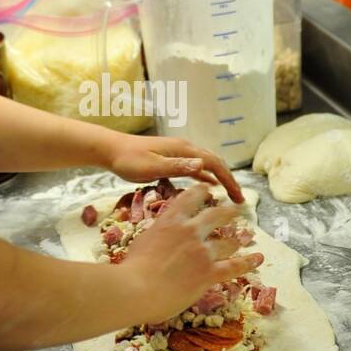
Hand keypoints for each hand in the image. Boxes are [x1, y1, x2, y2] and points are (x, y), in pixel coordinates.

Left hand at [103, 131, 243, 202]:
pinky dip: (206, 177)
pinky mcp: (171, 159)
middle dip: (229, 181)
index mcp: (184, 150)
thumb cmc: (128, 160)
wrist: (110, 150)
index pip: (214, 164)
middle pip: (215, 163)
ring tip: (230, 196)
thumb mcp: (152, 167)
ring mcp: (178, 153)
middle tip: (240, 201)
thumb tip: (203, 166)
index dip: (229, 180)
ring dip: (220, 179)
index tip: (238, 198)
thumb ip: (177, 167)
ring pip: (206, 165)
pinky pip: (195, 168)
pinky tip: (210, 187)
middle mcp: (185, 149)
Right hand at [122, 183, 262, 324]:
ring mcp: (202, 251)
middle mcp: (191, 230)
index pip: (191, 197)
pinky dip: (249, 262)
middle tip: (235, 210)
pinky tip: (259, 258)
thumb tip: (164, 235)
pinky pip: (234, 266)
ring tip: (244, 237)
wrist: (136, 288)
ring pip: (228, 242)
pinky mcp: (209, 273)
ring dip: (237, 240)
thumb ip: (159, 234)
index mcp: (171, 220)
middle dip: (228, 212)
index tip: (209, 189)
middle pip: (217, 215)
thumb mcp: (143, 240)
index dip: (202, 191)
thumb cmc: (131, 268)